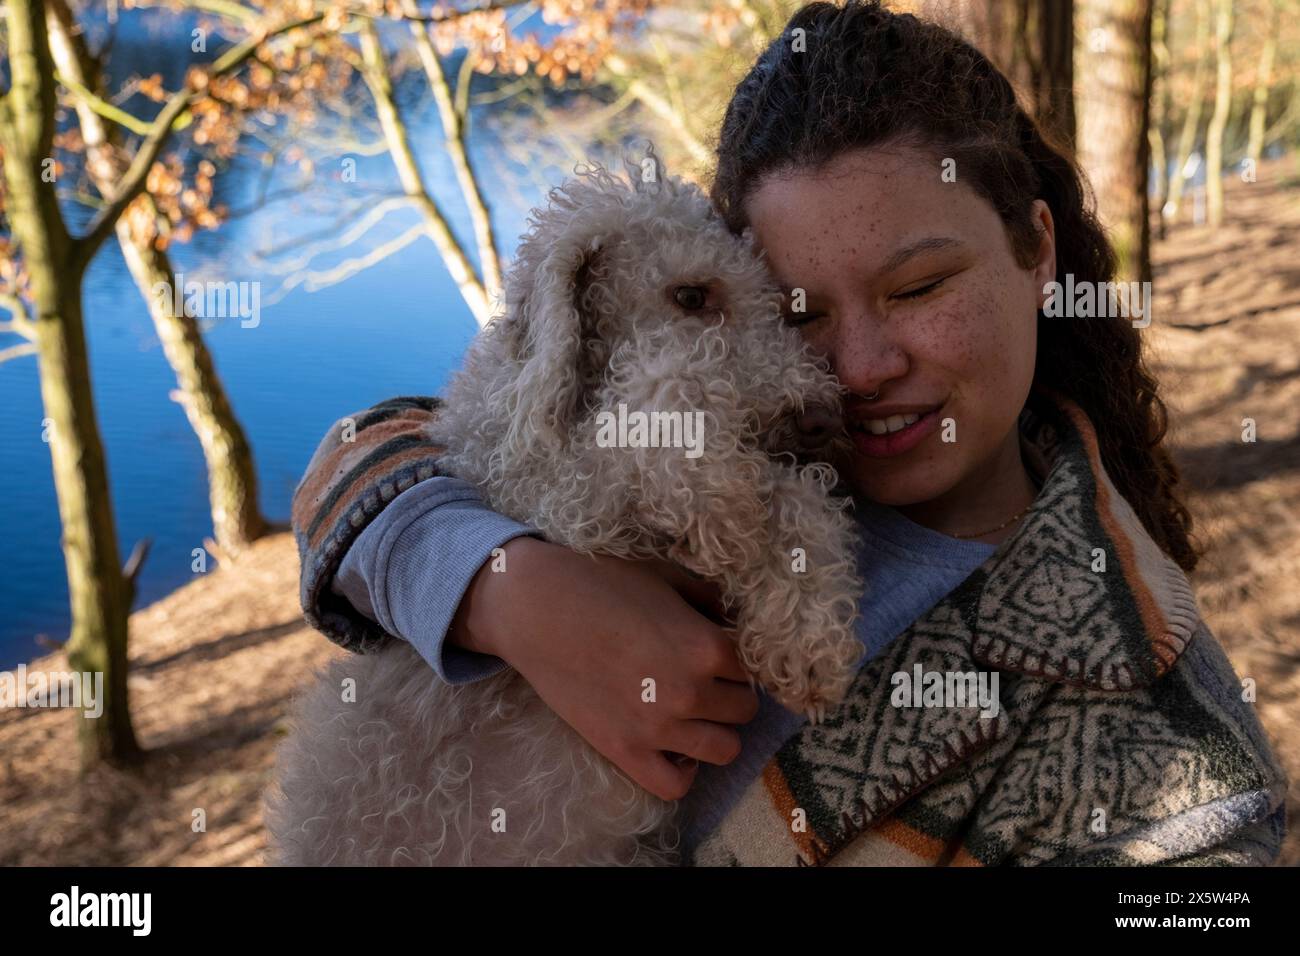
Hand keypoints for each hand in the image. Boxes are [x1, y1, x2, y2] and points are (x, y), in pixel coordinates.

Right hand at [449, 537, 758, 800]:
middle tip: (709, 684)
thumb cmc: (601, 583)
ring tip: (697, 716)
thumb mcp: (665, 577)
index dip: (739, 662)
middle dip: (732, 695)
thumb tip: (730, 617)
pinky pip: (676, 785)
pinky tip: (677, 749)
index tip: (722, 658)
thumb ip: (706, 599)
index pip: (752, 669)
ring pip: (725, 749)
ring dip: (718, 732)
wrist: (536, 609)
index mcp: (707, 645)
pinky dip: (684, 772)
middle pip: (745, 710)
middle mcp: (691, 690)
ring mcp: (659, 727)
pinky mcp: (625, 751)